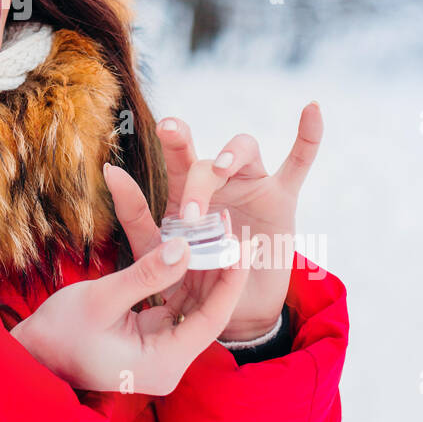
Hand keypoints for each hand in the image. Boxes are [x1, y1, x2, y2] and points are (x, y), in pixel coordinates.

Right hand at [9, 224, 250, 394]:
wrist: (31, 352)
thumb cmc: (59, 332)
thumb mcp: (101, 299)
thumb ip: (145, 275)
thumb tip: (184, 247)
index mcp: (162, 362)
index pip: (211, 319)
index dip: (228, 280)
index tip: (240, 245)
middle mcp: (168, 361)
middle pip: (206, 312)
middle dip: (218, 269)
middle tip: (229, 229)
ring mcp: (160, 350)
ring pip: (192, 306)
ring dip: (201, 270)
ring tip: (214, 232)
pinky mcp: (150, 338)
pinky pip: (175, 305)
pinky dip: (181, 278)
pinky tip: (190, 248)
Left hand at [124, 103, 323, 341]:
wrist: (231, 313)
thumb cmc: (189, 279)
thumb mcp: (156, 251)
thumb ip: (134, 213)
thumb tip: (109, 169)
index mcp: (186, 188)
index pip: (180, 155)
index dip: (175, 137)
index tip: (167, 127)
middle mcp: (219, 180)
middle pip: (208, 160)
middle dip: (198, 179)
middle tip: (191, 214)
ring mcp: (251, 184)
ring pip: (245, 149)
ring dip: (231, 157)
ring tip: (219, 170)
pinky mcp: (282, 199)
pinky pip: (298, 163)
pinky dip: (309, 136)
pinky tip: (312, 109)